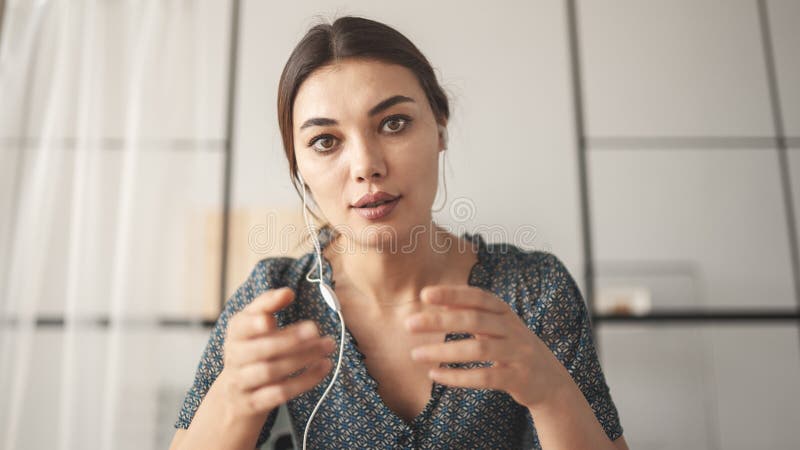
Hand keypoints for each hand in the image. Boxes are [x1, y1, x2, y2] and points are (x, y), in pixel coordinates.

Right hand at [221, 287, 335, 419]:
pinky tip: (324, 367)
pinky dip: (304, 381)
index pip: (244, 322)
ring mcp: (241, 382)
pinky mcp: (253, 404)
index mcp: (236, 333)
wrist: (233, 397)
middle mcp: (234, 357)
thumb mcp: (254, 327)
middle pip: (262, 348)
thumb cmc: (251, 352)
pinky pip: (279, 393)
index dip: (263, 312)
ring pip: (271, 371)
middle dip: (290, 338)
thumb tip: (287, 292)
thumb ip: (268, 305)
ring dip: (302, 358)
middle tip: (315, 328)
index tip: (286, 299)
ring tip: (327, 346)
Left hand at [404, 285, 569, 408]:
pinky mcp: (518, 379)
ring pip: (478, 350)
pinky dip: (458, 377)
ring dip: (444, 351)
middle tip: (409, 324)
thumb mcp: (497, 326)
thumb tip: (440, 300)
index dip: (453, 294)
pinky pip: (485, 378)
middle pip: (474, 320)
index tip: (425, 294)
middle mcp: (513, 329)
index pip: (478, 297)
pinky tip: (435, 375)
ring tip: (416, 354)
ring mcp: (518, 353)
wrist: (550, 380)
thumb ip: (472, 312)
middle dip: (440, 321)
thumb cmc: (513, 348)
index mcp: (505, 313)